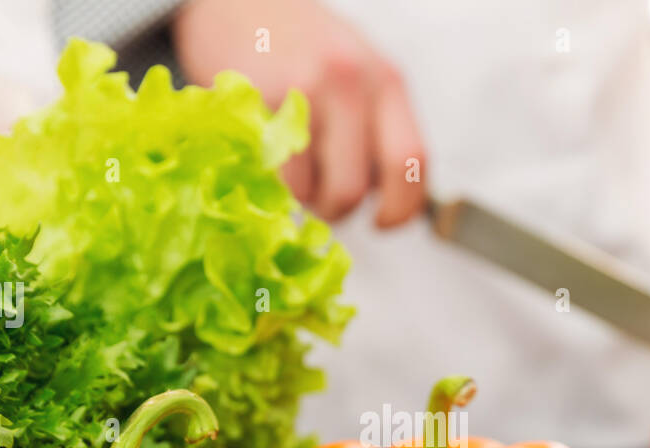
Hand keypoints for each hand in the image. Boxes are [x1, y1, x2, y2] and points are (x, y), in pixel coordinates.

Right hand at [172, 0, 425, 226]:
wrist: (236, 3)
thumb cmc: (298, 52)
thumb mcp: (355, 77)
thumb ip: (374, 128)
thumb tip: (386, 199)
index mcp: (388, 81)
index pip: (413, 161)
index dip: (401, 208)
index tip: (383, 223)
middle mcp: (356, 82)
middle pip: (362, 186)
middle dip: (341, 211)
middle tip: (324, 202)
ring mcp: (311, 89)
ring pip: (322, 189)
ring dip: (307, 201)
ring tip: (294, 174)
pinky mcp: (267, 100)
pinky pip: (283, 177)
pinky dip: (278, 185)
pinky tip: (271, 159)